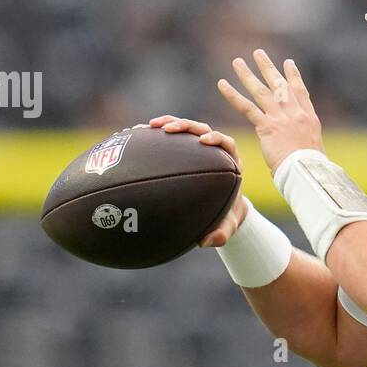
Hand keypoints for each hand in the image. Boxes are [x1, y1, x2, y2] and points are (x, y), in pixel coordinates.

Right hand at [148, 116, 248, 246]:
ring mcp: (199, 148)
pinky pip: (170, 139)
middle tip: (169, 129)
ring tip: (149, 126)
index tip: (205, 140)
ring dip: (168, 124)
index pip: (227, 143)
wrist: (223, 210)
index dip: (217, 138)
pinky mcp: (185, 150)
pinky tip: (136, 136)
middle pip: (202, 129)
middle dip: (186, 125)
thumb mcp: (227, 227)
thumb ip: (221, 234)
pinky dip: (155, 136)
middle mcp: (215, 151)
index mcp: (231, 163)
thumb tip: (206, 242)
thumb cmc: (227, 216)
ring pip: (185, 130)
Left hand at [215, 49, 324, 177]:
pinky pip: (246, 107)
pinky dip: (233, 95)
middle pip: (279, 84)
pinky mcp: (267, 126)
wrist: (307, 170)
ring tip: (237, 62)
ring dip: (247, 74)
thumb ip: (305, 142)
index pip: (300, 91)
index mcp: (309, 118)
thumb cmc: (311, 168)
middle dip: (267, 67)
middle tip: (258, 53)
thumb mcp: (313, 150)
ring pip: (261, 91)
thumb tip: (302, 149)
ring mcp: (281, 117)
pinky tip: (222, 84)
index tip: (288, 63)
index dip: (294, 76)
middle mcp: (295, 113)